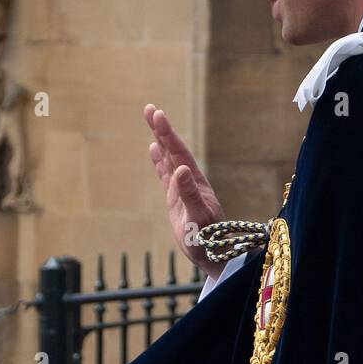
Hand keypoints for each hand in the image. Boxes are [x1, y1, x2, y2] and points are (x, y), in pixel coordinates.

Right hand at [145, 104, 225, 278]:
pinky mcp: (176, 199)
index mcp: (195, 181)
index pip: (179, 152)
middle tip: (149, 108)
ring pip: (169, 158)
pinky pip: (165, 174)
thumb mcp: (197, 217)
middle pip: (174, 150)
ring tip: (152, 119)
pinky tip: (153, 149)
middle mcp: (190, 180)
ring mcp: (182, 188)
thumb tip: (181, 169)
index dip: (168, 134)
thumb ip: (189, 194)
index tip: (158, 115)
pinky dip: (159, 161)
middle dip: (162, 129)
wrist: (213, 255)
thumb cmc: (207, 240)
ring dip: (160, 140)